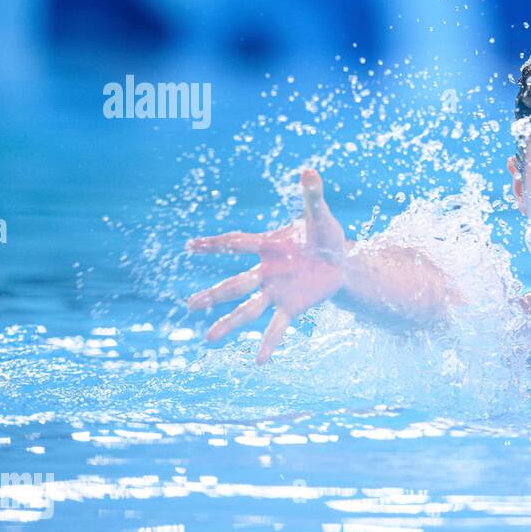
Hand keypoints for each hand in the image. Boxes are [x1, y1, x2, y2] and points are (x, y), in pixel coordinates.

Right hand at [185, 168, 346, 362]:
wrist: (341, 262)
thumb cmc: (325, 237)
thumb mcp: (321, 216)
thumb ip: (312, 195)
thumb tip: (309, 169)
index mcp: (268, 247)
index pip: (236, 243)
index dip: (214, 244)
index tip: (190, 246)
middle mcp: (266, 272)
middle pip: (234, 284)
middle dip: (212, 294)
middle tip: (189, 304)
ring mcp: (276, 292)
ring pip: (248, 309)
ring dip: (229, 323)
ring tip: (208, 339)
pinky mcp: (293, 306)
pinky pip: (277, 326)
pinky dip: (269, 343)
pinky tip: (260, 362)